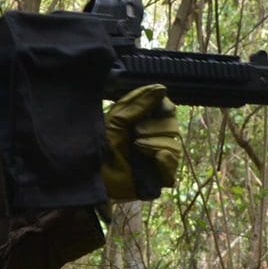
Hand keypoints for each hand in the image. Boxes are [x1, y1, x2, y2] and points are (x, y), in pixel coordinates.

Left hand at [102, 85, 181, 200]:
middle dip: (156, 126)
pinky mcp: (160, 177)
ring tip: (137, 147)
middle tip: (136, 132)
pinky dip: (165, 160)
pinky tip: (154, 160)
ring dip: (155, 143)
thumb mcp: (115, 122)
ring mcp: (159, 158)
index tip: (156, 106)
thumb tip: (161, 88)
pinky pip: (173, 165)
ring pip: (174, 143)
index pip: (166, 108)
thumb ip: (137, 105)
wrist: (93, 180)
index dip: (163, 105)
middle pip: (172, 124)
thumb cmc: (100, 150)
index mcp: (144, 122)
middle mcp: (155, 138)